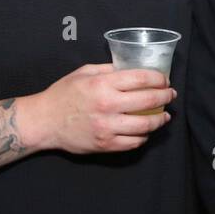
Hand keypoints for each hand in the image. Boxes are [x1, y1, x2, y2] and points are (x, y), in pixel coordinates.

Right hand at [25, 63, 174, 153]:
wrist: (44, 122)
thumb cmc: (63, 94)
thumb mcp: (84, 73)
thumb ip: (109, 70)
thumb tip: (133, 68)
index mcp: (103, 84)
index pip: (142, 78)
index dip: (159, 78)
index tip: (165, 80)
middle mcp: (107, 105)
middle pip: (149, 100)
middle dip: (166, 96)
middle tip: (170, 95)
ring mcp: (107, 127)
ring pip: (146, 125)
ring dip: (160, 119)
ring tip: (165, 116)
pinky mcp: (106, 144)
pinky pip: (134, 142)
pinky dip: (144, 136)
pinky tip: (145, 130)